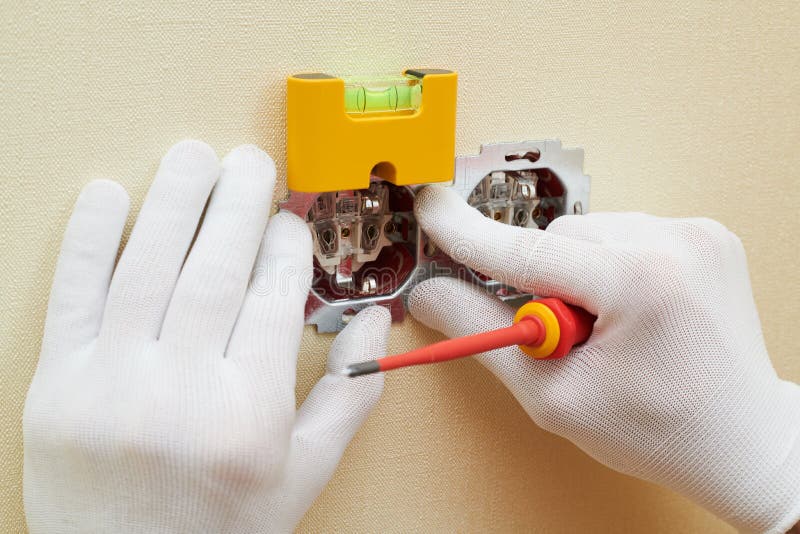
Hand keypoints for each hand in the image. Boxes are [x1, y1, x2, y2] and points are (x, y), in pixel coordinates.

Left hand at [23, 140, 386, 532]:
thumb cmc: (222, 529)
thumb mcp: (303, 475)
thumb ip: (348, 398)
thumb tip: (373, 325)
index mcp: (249, 416)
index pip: (273, 301)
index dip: (284, 249)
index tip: (289, 223)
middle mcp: (181, 393)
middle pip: (214, 271)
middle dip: (237, 204)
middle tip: (249, 161)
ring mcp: (110, 386)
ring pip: (147, 267)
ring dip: (173, 200)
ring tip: (194, 156)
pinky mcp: (55, 386)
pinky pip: (71, 297)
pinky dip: (86, 239)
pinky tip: (105, 195)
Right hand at [409, 185, 799, 532]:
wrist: (742, 438)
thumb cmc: (659, 429)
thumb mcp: (554, 397)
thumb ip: (486, 337)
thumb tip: (435, 295)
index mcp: (639, 283)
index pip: (526, 250)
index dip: (467, 235)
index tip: (430, 209)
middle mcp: (674, 242)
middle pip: (558, 238)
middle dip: (542, 282)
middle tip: (566, 336)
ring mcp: (695, 234)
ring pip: (588, 233)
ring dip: (576, 273)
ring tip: (606, 327)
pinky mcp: (703, 234)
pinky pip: (624, 233)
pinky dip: (609, 266)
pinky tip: (629, 308)